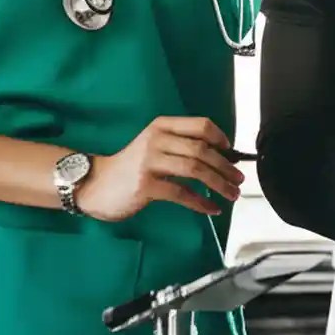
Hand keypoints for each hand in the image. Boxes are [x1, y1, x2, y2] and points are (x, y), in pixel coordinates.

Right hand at [75, 116, 244, 221]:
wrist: (95, 184)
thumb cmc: (130, 167)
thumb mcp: (154, 146)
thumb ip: (181, 146)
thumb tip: (221, 157)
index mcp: (162, 126)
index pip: (201, 125)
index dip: (221, 138)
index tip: (232, 152)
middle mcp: (156, 140)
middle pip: (202, 150)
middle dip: (225, 166)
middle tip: (239, 179)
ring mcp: (150, 162)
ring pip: (195, 170)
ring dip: (219, 183)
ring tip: (232, 194)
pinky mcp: (146, 185)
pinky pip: (182, 193)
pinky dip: (201, 203)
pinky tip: (212, 209)